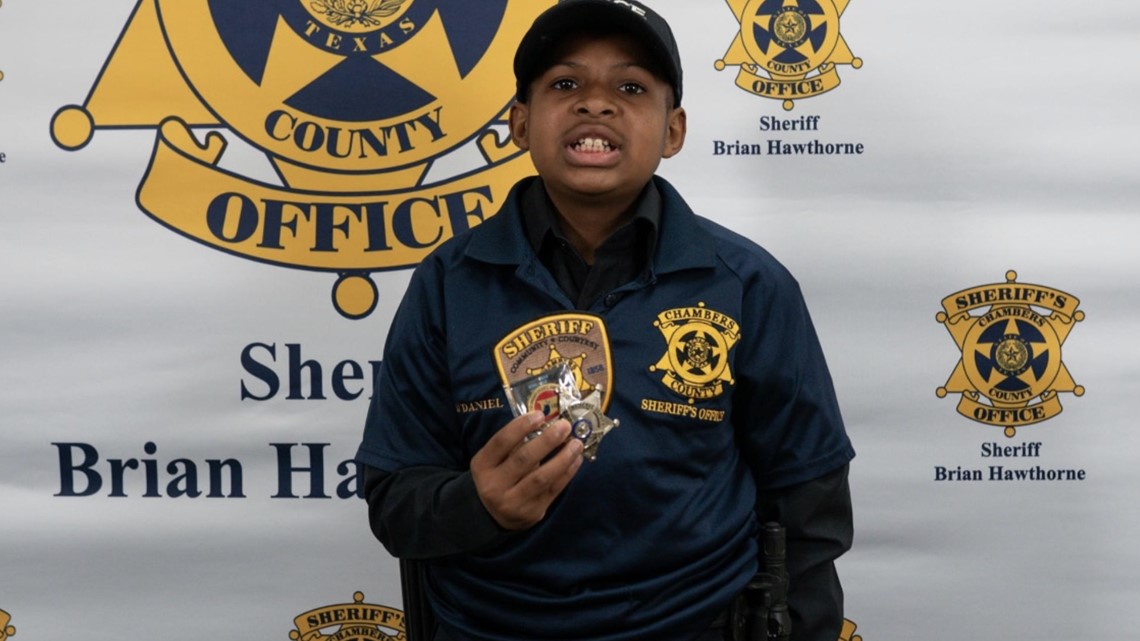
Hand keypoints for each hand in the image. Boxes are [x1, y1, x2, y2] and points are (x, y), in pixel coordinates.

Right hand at [471, 410, 584, 530]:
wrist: (493, 515)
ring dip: (562, 458)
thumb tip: (547, 423)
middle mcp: (494, 485)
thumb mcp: (495, 460)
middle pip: (523, 459)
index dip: (520, 427)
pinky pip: (553, 490)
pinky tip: (576, 459)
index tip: (540, 414)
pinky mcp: (532, 512)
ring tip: (576, 443)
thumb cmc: (498, 476)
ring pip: (541, 478)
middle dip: (547, 441)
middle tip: (565, 426)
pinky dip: (567, 473)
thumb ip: (514, 443)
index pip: (501, 442)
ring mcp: (513, 502)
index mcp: (482, 466)